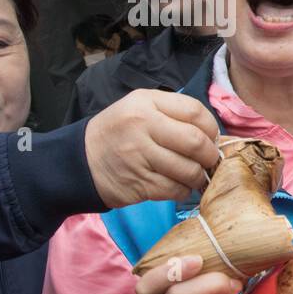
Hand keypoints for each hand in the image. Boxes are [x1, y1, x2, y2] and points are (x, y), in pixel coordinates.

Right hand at [84, 89, 219, 207]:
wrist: (79, 161)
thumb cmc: (119, 134)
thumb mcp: (140, 109)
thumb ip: (174, 114)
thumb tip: (213, 135)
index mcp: (146, 103)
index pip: (195, 111)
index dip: (211, 127)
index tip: (211, 138)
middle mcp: (142, 125)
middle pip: (196, 142)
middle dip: (209, 155)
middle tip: (208, 160)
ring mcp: (139, 155)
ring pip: (189, 169)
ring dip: (198, 176)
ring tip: (193, 175)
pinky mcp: (139, 182)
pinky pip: (176, 189)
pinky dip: (183, 191)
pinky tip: (177, 186)